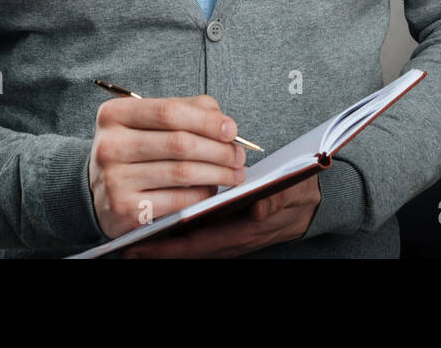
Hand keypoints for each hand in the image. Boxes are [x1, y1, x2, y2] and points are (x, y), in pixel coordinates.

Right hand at [88, 94, 246, 239]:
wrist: (95, 191)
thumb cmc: (132, 150)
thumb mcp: (146, 122)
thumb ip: (185, 110)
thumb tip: (223, 121)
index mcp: (115, 114)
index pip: (169, 112)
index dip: (206, 120)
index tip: (232, 129)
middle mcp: (110, 145)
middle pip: (179, 143)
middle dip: (219, 149)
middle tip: (239, 155)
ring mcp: (115, 179)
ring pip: (182, 173)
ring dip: (218, 173)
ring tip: (235, 172)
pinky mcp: (125, 209)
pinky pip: (178, 200)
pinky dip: (202, 194)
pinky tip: (213, 189)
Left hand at [119, 170, 321, 257]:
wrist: (315, 204)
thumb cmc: (301, 192)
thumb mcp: (295, 191)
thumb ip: (280, 197)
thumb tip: (260, 207)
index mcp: (248, 230)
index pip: (201, 244)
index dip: (170, 248)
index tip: (140, 247)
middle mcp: (235, 239)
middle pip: (189, 249)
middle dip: (158, 250)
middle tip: (125, 248)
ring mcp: (230, 236)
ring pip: (191, 244)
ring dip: (165, 242)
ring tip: (135, 239)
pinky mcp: (228, 230)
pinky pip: (199, 235)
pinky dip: (179, 232)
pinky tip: (161, 224)